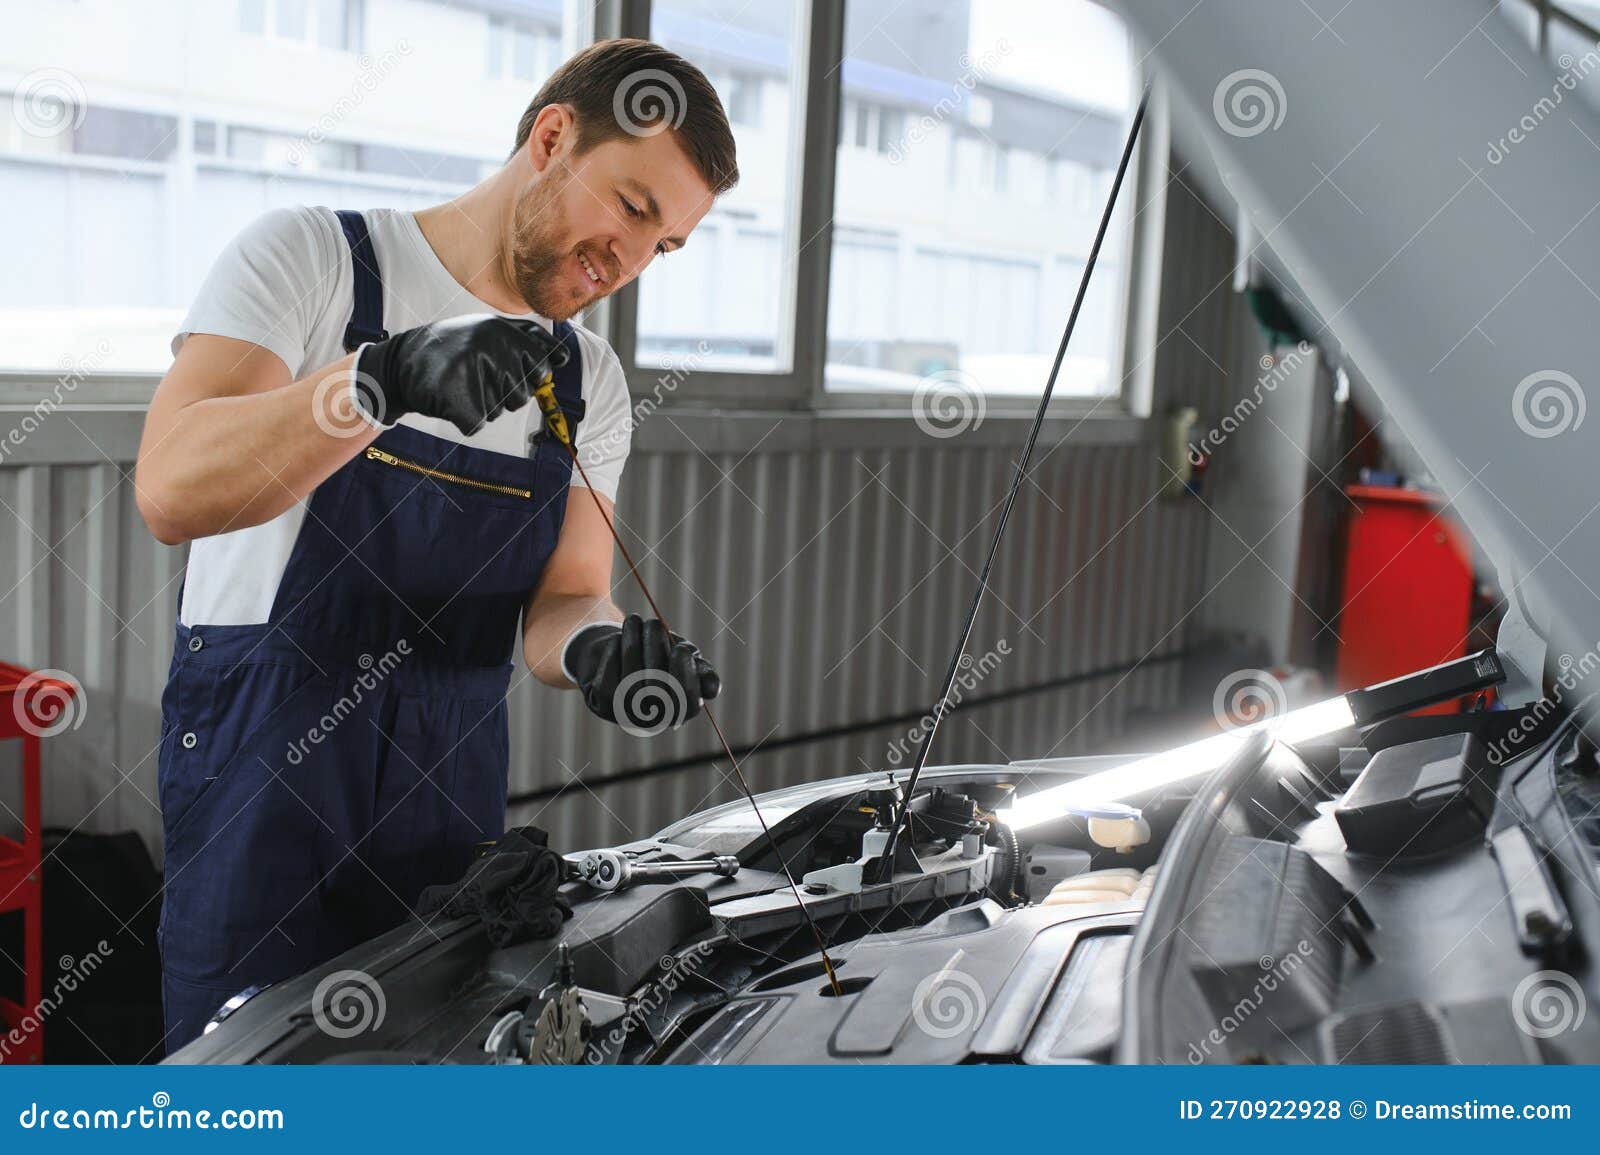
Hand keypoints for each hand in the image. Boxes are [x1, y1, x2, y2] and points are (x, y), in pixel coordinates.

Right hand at [353, 315, 568, 435]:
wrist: (401, 361)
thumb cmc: (452, 347)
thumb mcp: (488, 330)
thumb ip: (526, 340)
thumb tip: (561, 358)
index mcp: (502, 329)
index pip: (543, 365)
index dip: (532, 374)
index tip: (514, 370)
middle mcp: (491, 347)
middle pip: (523, 395)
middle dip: (505, 394)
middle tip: (477, 376)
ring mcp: (473, 371)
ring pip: (500, 410)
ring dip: (484, 405)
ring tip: (461, 382)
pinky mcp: (456, 399)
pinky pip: (477, 424)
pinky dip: (465, 418)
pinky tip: (450, 399)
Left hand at [562, 614, 720, 733]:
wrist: (617, 650)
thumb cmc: (658, 653)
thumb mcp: (684, 658)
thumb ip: (701, 671)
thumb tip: (712, 689)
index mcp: (679, 711)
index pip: (687, 704)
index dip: (685, 677)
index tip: (681, 648)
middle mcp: (653, 719)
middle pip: (657, 690)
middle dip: (656, 652)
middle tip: (655, 623)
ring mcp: (626, 714)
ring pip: (631, 681)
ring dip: (633, 644)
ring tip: (635, 621)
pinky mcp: (602, 702)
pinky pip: (610, 677)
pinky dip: (614, 653)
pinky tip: (618, 639)